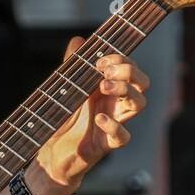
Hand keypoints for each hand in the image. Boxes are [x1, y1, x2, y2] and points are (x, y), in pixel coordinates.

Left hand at [30, 37, 148, 194]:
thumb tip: (78, 40)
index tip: (100, 60)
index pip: (130, 69)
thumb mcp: (66, 89)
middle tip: (105, 73)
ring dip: (124, 90)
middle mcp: (116, 105)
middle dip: (129, 72)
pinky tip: (98, 118)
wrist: (51, 153)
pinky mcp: (106, 144)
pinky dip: (113, 125)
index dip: (121, 60)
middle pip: (142, 83)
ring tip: (102, 87)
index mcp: (109, 90)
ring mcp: (114, 123)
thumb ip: (72, 66)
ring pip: (139, 104)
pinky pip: (123, 136)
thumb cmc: (63, 121)